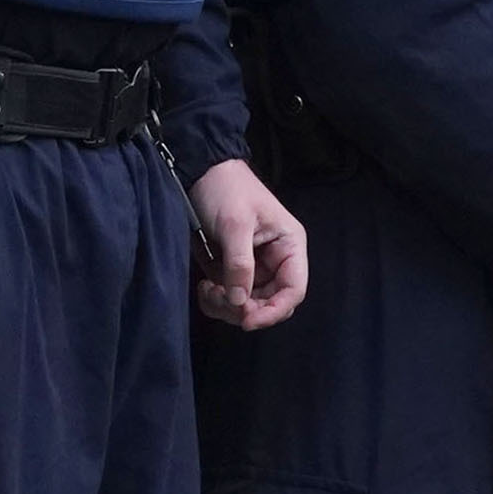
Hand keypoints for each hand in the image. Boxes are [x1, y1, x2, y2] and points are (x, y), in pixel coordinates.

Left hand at [191, 158, 308, 329]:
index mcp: (289, 246)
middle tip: (219, 297)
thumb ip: (240, 264)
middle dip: (245, 309)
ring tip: (207, 288)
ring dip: (227, 307)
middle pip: (270, 304)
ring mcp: (254, 269)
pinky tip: (205, 286)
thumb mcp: (235, 224)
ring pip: (248, 307)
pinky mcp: (232, 272)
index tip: (247, 320)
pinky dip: (216, 302)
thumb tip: (240, 302)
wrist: (199, 173)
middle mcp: (276, 261)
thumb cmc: (226, 189)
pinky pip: (229, 300)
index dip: (274, 311)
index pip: (293, 290)